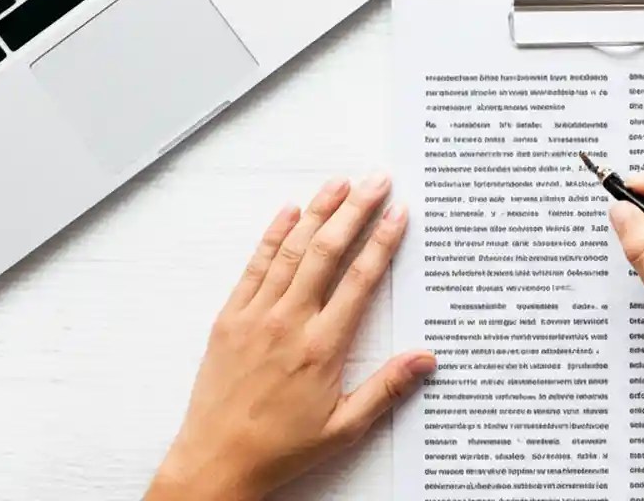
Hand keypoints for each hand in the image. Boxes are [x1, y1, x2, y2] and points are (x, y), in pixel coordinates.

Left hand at [147, 176, 435, 500]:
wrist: (217, 461)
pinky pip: (254, 267)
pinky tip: (288, 213)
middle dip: (354, 209)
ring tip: (339, 183)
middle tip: (376, 181)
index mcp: (322, 346)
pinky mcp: (229, 319)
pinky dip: (272, 236)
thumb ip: (387, 388)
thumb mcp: (344, 426)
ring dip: (317, 212)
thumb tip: (427, 359)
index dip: (382, 240)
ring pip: (291, 250)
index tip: (398, 213)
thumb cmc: (281, 448)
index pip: (360, 279)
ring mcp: (256, 316)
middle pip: (327, 251)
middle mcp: (289, 322)